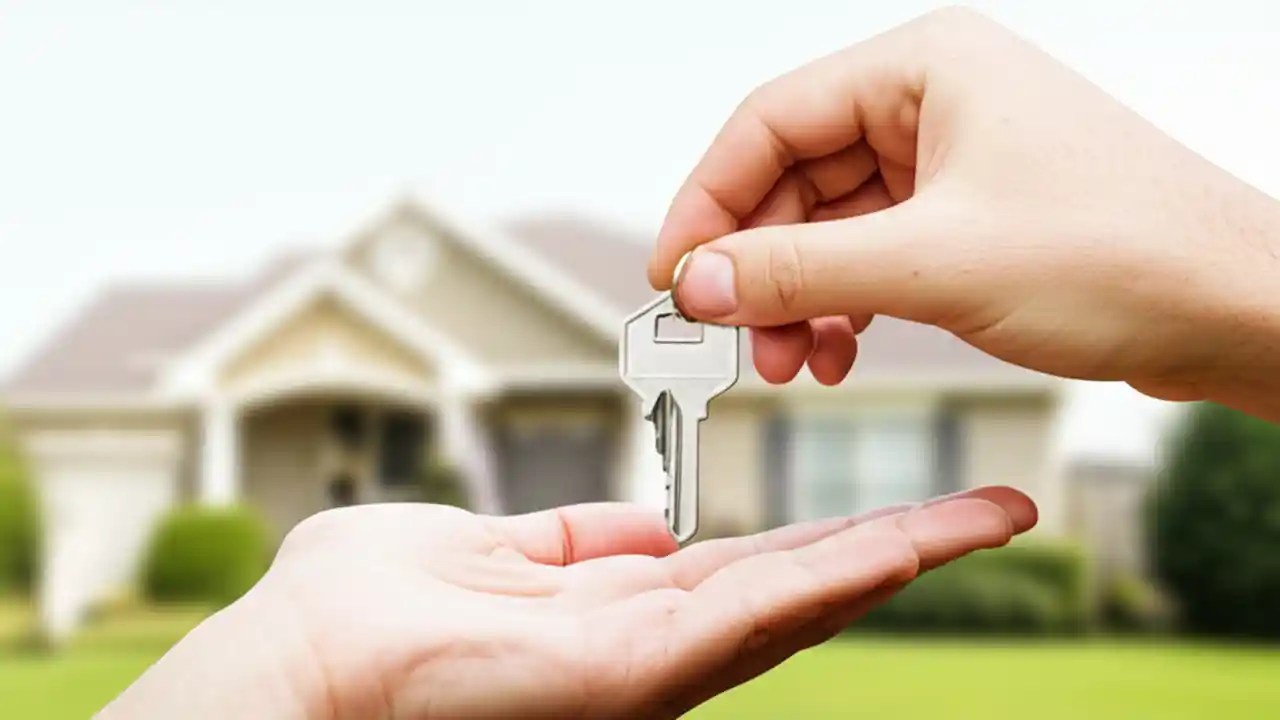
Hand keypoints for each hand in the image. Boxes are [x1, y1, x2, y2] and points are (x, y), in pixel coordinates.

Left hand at [100, 488, 1034, 718]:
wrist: (294, 667)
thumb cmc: (361, 610)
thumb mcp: (487, 547)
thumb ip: (572, 536)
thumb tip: (649, 521)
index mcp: (615, 607)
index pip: (747, 567)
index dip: (828, 540)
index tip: (898, 512)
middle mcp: (649, 643)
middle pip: (797, 587)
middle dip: (897, 548)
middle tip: (996, 512)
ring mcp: (647, 665)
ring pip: (797, 603)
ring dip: (893, 559)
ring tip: (983, 520)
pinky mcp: (630, 675)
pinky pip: (749, 619)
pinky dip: (829, 581)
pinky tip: (897, 546)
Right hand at [650, 8, 1279, 419]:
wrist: (1235, 310)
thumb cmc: (1118, 256)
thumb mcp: (930, 265)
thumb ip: (796, 271)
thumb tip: (695, 284)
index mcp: (924, 66)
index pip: (769, 121)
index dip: (707, 202)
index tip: (673, 277)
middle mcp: (933, 100)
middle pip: (794, 177)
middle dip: (758, 266)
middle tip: (734, 338)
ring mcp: (953, 159)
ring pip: (830, 223)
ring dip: (799, 296)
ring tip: (793, 364)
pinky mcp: (970, 215)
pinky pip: (873, 252)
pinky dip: (844, 305)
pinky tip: (838, 355)